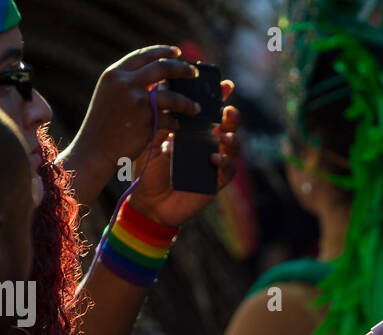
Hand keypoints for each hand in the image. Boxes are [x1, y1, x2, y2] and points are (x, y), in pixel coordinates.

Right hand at [61, 46, 201, 201]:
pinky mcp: (147, 120)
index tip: (177, 53)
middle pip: (162, 67)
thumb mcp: (109, 95)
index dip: (163, 51)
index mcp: (115, 74)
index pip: (143, 55)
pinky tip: (178, 126)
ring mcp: (137, 100)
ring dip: (188, 103)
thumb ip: (128, 82)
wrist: (94, 150)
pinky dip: (176, 123)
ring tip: (196, 108)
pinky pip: (170, 119)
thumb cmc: (102, 125)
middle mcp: (125, 83)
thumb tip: (155, 78)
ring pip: (172, 96)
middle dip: (182, 68)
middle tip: (194, 72)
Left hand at [127, 85, 239, 228]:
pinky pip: (228, 170)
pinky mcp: (216, 182)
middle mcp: (207, 144)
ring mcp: (213, 162)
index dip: (219, 97)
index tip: (224, 85)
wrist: (148, 202)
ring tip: (224, 135)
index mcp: (192, 130)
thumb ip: (159, 118)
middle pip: (228, 125)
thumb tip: (161, 88)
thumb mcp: (150, 140)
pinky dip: (225, 162)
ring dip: (232, 138)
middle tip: (228, 110)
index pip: (209, 110)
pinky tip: (215, 158)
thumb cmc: (149, 170)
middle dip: (232, 115)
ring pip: (233, 146)